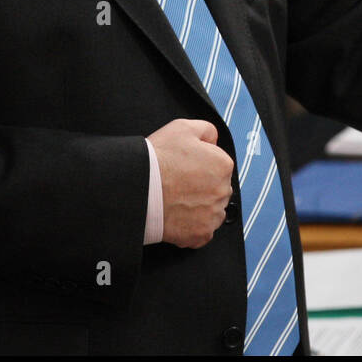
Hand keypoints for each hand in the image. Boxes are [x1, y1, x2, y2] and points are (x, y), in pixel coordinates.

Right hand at [148, 118, 233, 247]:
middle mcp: (223, 191)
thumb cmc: (158, 159)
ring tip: (177, 200)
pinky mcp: (201, 234)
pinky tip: (177, 215)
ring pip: (212, 211)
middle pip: (217, 189)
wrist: (138, 189)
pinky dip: (192, 227)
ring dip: (200, 208)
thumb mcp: (182, 128)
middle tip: (179, 184)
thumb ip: (206, 130)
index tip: (185, 168)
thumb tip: (213, 140)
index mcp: (222, 165)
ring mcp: (212, 215)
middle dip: (202, 187)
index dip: (200, 165)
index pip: (218, 166)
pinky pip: (202, 232)